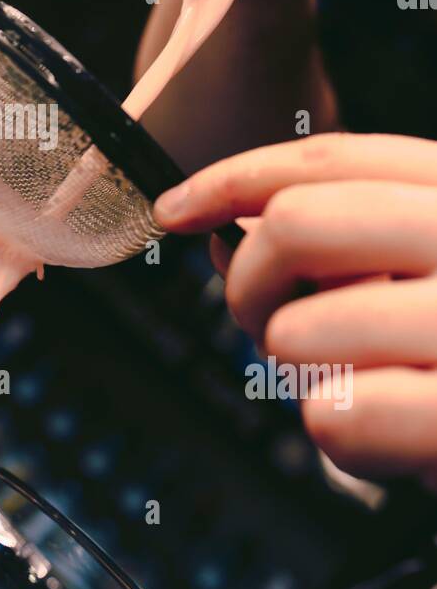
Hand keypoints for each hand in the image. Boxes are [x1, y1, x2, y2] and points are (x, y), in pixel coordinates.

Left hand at [153, 133, 436, 487]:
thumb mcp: (417, 275)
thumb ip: (338, 248)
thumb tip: (222, 234)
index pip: (334, 159)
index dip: (234, 176)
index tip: (176, 207)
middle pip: (296, 225)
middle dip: (251, 281)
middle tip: (271, 321)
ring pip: (295, 332)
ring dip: (301, 370)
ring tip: (360, 382)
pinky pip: (332, 416)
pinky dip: (336, 430)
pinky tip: (382, 428)